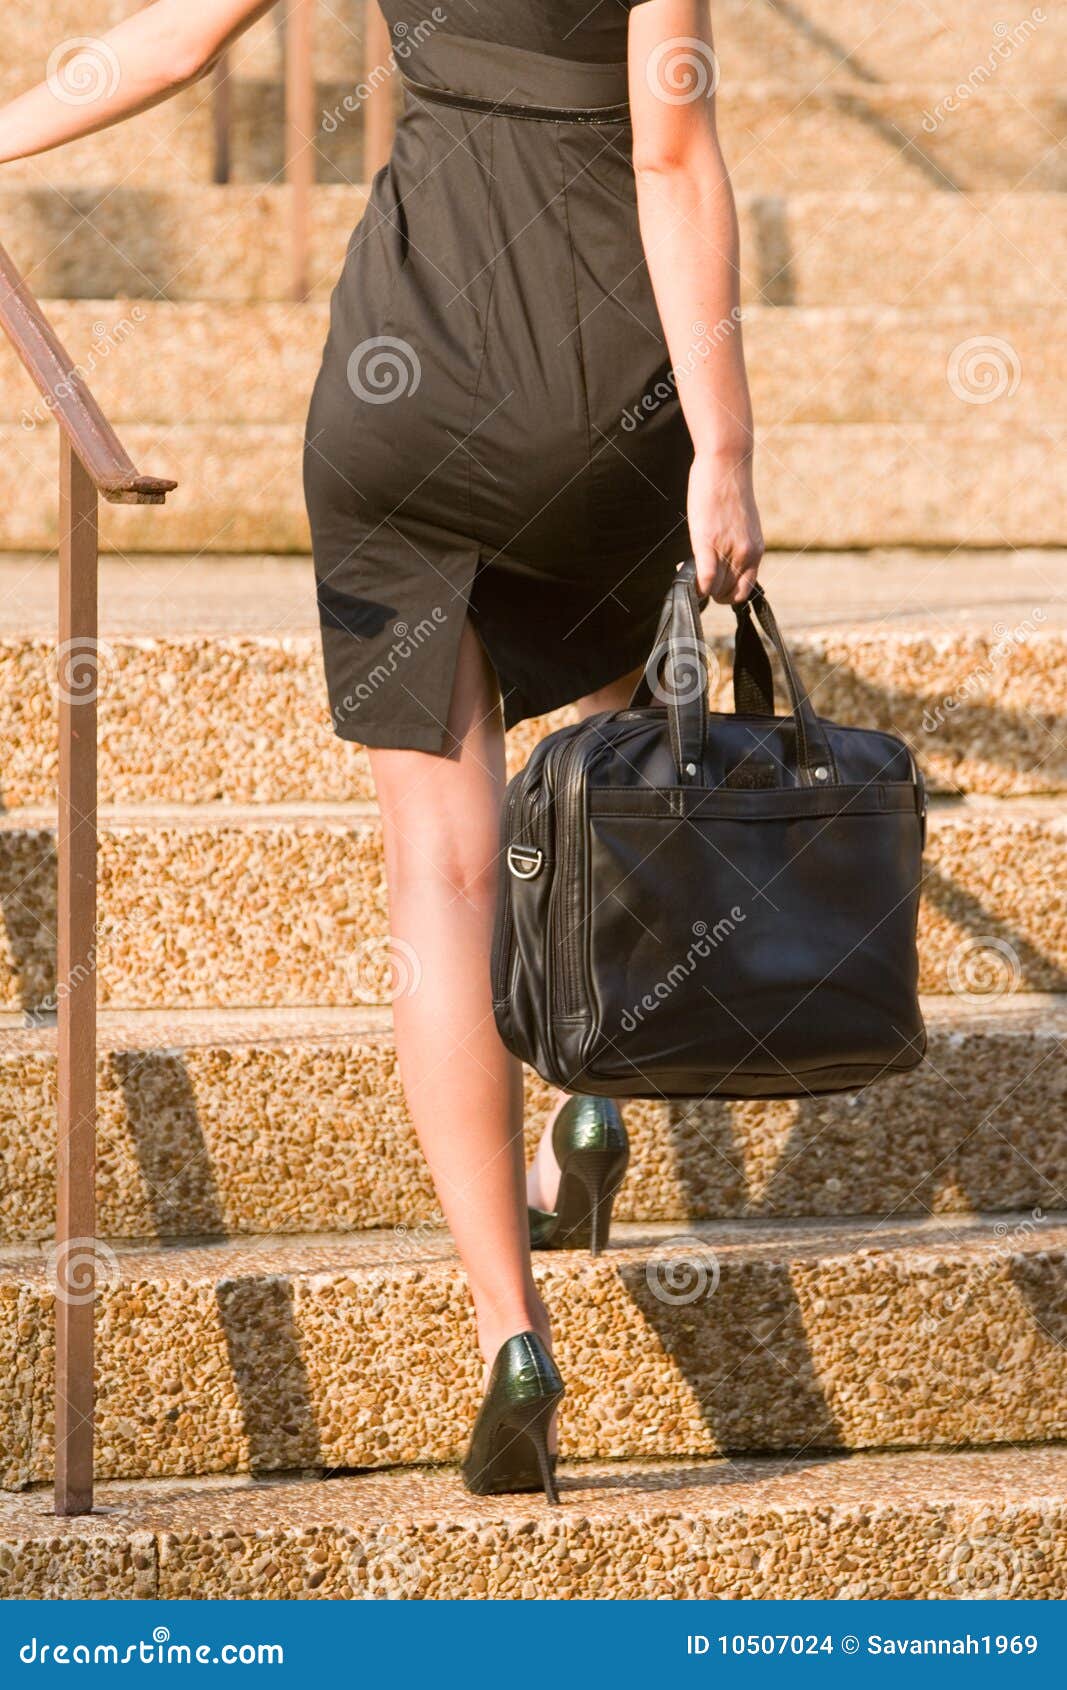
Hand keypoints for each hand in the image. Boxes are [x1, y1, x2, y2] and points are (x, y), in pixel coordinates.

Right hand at [687, 450, 763, 603]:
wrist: (727, 464)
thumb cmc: (730, 489)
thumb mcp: (743, 523)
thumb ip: (737, 545)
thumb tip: (722, 561)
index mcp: (756, 551)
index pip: (743, 591)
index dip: (725, 594)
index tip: (712, 583)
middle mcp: (746, 554)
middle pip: (727, 594)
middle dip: (710, 590)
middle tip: (696, 574)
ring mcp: (729, 549)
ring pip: (715, 590)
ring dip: (700, 586)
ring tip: (688, 565)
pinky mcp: (709, 542)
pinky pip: (705, 579)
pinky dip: (695, 585)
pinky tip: (682, 571)